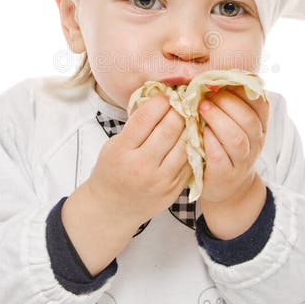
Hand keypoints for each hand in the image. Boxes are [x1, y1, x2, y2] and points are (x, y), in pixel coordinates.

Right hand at [87, 94, 191, 228]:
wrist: (111, 208)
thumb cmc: (111, 171)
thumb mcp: (114, 144)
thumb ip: (135, 126)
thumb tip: (159, 100)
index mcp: (122, 151)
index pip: (146, 117)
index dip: (159, 101)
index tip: (165, 95)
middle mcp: (141, 166)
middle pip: (169, 128)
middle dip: (179, 110)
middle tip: (182, 101)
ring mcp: (160, 180)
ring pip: (184, 144)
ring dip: (190, 126)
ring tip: (190, 115)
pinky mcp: (173, 190)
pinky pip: (189, 161)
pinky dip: (192, 145)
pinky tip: (192, 136)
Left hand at [198, 85, 269, 206]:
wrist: (228, 186)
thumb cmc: (225, 146)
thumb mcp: (233, 123)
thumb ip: (228, 103)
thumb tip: (210, 75)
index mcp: (259, 124)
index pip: (260, 102)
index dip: (242, 88)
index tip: (222, 79)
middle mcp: (256, 141)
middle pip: (248, 119)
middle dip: (227, 103)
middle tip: (206, 94)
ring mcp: (243, 160)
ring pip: (237, 139)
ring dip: (218, 120)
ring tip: (201, 108)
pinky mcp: (226, 174)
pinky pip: (221, 158)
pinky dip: (211, 143)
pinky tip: (200, 133)